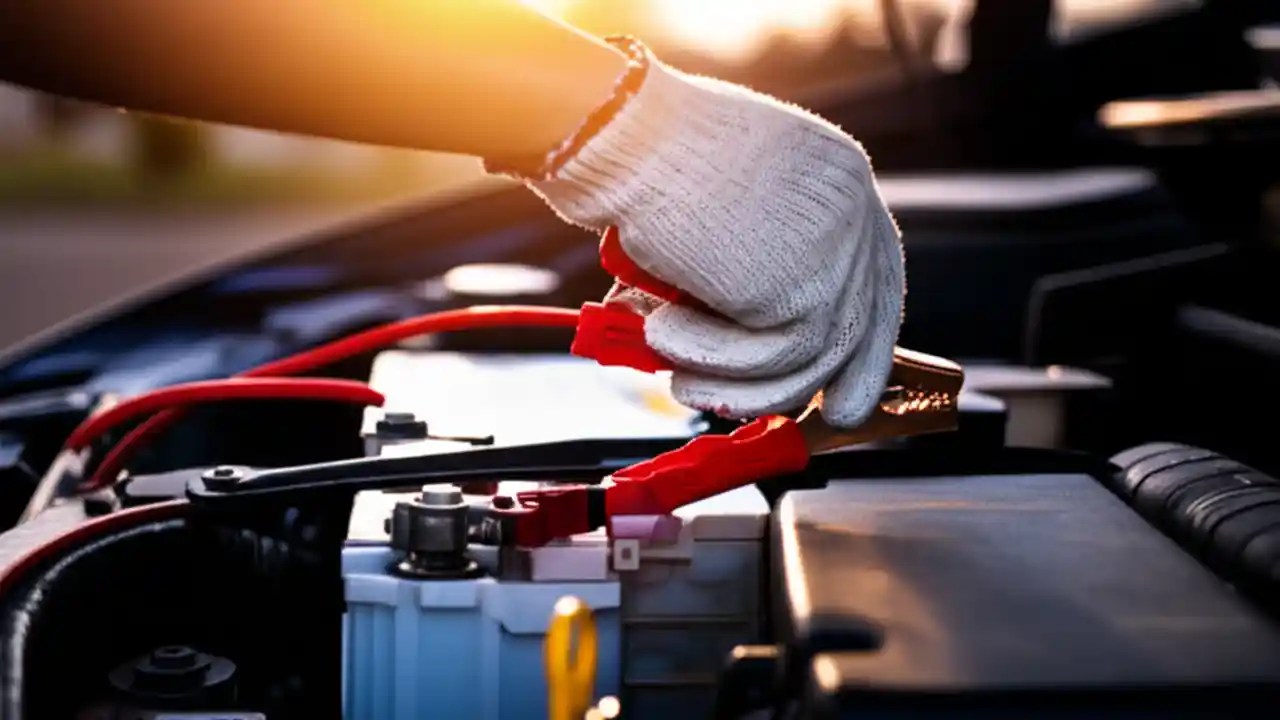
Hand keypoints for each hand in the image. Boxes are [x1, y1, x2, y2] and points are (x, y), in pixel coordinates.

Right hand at [523, 39, 904, 427]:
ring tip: (675, 368)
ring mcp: (836, 249)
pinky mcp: (804, 286)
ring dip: (733, 378)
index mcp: (835, 176)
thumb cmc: (646, 157)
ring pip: (808, 358)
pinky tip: (662, 332)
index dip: (861, 333)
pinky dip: (708, 359)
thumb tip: (738, 338)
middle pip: (862, 322)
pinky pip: (766, 361)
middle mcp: (850, 207)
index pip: (873, 270)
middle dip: (832, 382)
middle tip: (799, 419)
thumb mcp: (720, 205)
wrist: (623, 137)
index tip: (842, 381)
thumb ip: (748, 258)